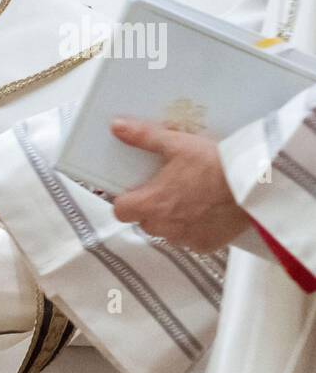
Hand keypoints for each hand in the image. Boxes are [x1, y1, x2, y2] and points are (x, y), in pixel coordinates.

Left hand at [110, 118, 249, 251]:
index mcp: (151, 204)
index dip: (126, 200)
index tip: (138, 189)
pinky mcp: (206, 245)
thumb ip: (144, 137)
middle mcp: (164, 226)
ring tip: (193, 199)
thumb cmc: (214, 163)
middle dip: (152, 209)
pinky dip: (196, 229)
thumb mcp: (177, 144)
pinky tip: (209, 212)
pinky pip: (192, 240)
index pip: (120, 211)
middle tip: (170, 190)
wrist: (255, 184)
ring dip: (173, 220)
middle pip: (144, 222)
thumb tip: (116, 126)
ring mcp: (185, 238)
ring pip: (168, 232)